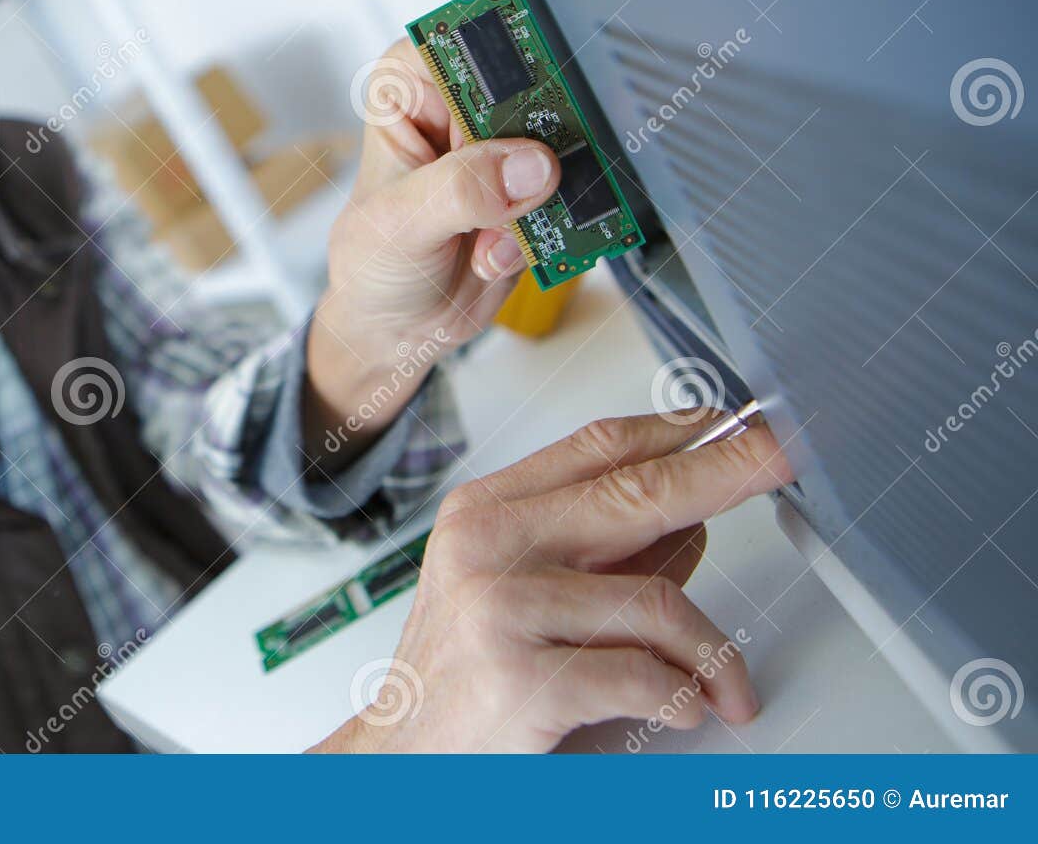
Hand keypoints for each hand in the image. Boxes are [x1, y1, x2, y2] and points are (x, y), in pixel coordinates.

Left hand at [304, 38, 561, 459]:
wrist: (396, 326)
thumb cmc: (372, 263)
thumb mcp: (398, 225)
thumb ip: (458, 191)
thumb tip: (525, 165)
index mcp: (413, 84)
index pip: (472, 45)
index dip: (505, 70)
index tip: (526, 110)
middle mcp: (464, 105)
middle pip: (534, 87)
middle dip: (536, 149)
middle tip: (519, 192)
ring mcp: (507, 148)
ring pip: (565, 143)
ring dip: (541, 201)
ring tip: (486, 244)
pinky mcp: (538, 190)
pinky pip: (575, 192)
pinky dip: (552, 229)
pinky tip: (500, 256)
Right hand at [313, 413, 793, 752]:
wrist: (401, 760)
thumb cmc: (462, 676)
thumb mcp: (518, 592)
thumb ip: (601, 555)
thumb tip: (694, 521)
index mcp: (485, 511)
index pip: (599, 448)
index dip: (682, 431)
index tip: (742, 424)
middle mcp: (487, 545)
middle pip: (636, 492)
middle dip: (728, 472)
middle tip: (783, 456)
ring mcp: (500, 608)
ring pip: (656, 603)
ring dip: (711, 653)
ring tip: (723, 684)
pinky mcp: (521, 679)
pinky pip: (643, 677)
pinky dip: (681, 697)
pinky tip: (683, 707)